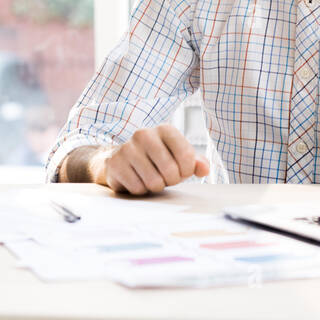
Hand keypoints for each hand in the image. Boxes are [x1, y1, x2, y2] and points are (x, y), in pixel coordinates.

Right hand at [91, 125, 209, 194]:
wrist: (124, 161)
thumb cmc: (158, 160)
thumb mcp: (179, 158)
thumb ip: (196, 163)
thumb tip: (204, 169)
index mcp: (165, 129)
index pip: (187, 156)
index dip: (187, 171)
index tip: (181, 171)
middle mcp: (144, 134)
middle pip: (170, 170)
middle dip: (171, 180)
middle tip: (165, 176)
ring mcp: (127, 148)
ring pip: (153, 181)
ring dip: (155, 186)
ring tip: (151, 177)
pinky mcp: (115, 163)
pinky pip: (137, 187)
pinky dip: (140, 190)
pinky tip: (137, 179)